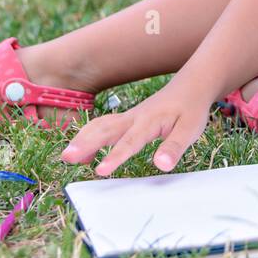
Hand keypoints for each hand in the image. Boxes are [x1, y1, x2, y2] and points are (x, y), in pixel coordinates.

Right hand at [60, 82, 210, 175]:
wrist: (190, 86)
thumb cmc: (190, 109)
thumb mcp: (190, 129)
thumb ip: (175, 147)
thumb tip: (162, 165)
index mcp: (149, 121)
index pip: (130, 142)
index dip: (114, 157)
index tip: (100, 171)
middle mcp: (133, 118)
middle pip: (105, 130)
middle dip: (85, 144)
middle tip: (67, 158)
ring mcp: (127, 117)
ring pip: (99, 126)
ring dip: (82, 139)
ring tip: (67, 157)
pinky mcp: (125, 119)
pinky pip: (102, 126)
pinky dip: (88, 136)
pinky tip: (82, 153)